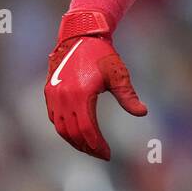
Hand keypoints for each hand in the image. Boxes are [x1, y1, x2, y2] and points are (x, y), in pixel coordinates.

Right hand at [44, 11, 146, 159]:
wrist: (80, 35)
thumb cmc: (102, 55)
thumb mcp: (118, 75)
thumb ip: (128, 96)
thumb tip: (142, 113)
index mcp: (81, 95)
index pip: (87, 130)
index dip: (97, 145)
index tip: (108, 155)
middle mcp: (63, 97)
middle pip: (73, 133)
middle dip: (87, 147)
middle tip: (100, 154)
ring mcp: (53, 95)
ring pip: (61, 128)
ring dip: (74, 141)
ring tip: (89, 147)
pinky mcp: (49, 91)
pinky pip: (54, 118)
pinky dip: (64, 129)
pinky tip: (76, 133)